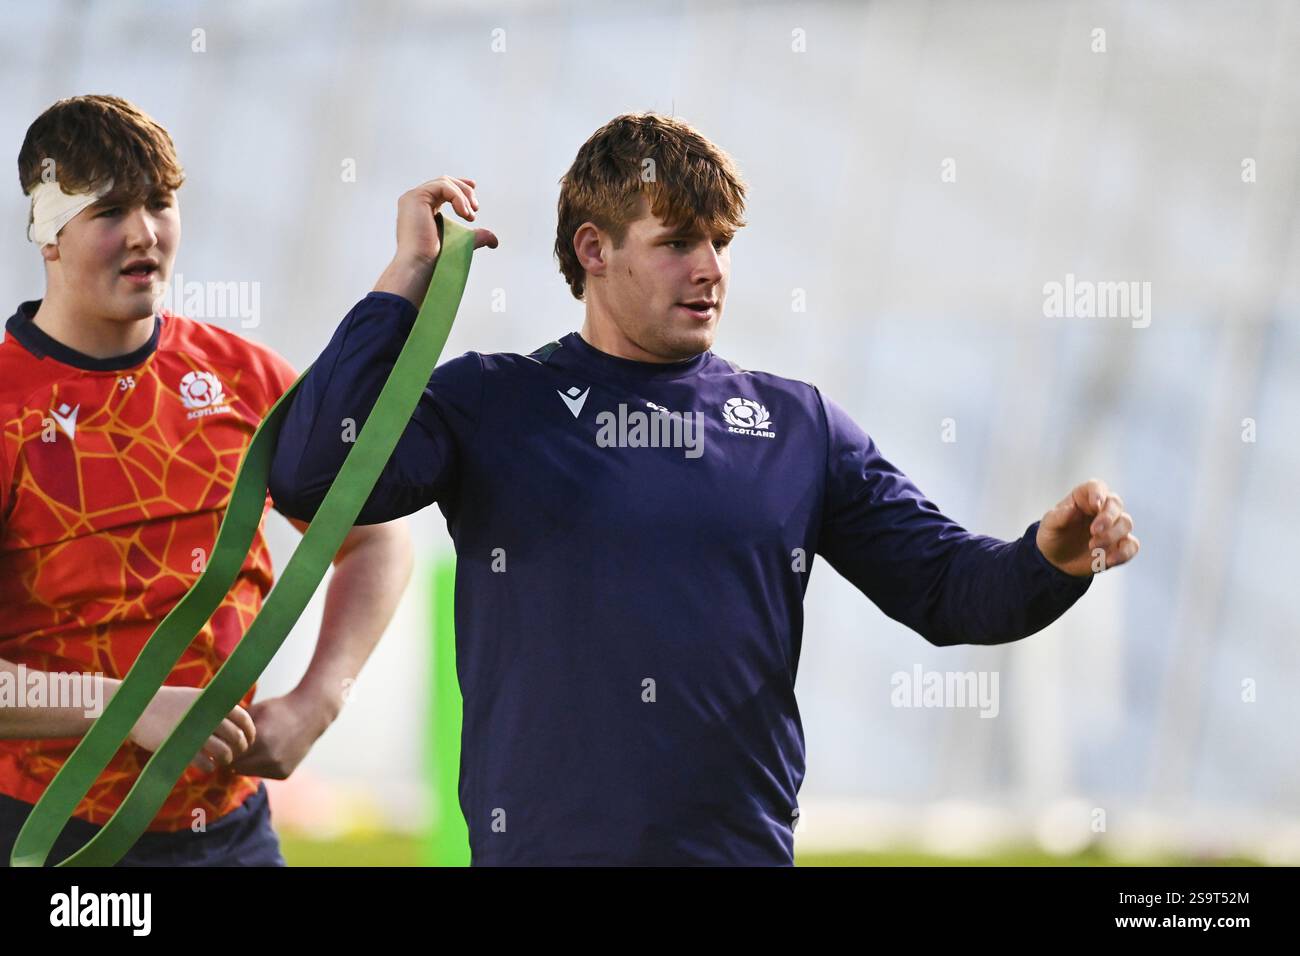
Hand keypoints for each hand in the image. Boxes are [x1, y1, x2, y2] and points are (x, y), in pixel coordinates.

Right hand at [128, 685, 255, 774]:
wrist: (138, 708)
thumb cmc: (168, 704)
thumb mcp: (196, 697)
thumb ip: (216, 706)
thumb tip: (238, 718)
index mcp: (213, 702)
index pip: (243, 718)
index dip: (250, 732)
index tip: (248, 740)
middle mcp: (208, 715)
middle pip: (236, 737)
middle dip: (240, 749)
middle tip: (235, 754)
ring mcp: (195, 732)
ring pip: (224, 752)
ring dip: (226, 759)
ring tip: (223, 761)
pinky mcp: (182, 747)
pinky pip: (205, 764)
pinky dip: (210, 767)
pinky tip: (207, 767)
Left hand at [228, 690, 329, 779]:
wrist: (312, 714)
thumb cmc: (280, 708)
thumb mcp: (255, 711)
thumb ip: (235, 725)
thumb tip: (212, 731)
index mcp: (260, 741)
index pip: (228, 755)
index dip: (223, 750)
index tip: (221, 743)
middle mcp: (269, 758)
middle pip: (235, 767)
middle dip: (232, 758)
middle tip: (233, 747)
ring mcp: (278, 768)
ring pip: (248, 772)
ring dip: (245, 763)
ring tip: (251, 748)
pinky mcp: (284, 774)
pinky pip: (262, 773)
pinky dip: (260, 766)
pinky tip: (267, 752)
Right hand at [394, 175, 497, 267]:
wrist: (420, 266)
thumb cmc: (434, 260)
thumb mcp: (459, 242)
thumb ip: (474, 237)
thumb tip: (494, 241)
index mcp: (422, 208)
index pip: (441, 188)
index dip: (459, 186)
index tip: (474, 188)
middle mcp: (415, 201)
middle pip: (444, 182)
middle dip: (465, 191)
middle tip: (476, 208)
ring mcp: (413, 198)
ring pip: (445, 183)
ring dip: (463, 196)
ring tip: (470, 216)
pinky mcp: (415, 197)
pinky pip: (442, 186)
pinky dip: (457, 197)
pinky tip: (464, 214)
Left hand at [1036, 478, 1139, 577]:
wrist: (1057, 561)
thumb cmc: (1053, 536)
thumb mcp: (1049, 526)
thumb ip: (1059, 517)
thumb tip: (1072, 509)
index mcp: (1084, 498)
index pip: (1096, 487)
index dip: (1098, 493)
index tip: (1095, 505)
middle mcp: (1102, 509)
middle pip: (1115, 503)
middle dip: (1108, 517)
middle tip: (1094, 531)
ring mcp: (1113, 527)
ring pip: (1126, 523)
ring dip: (1112, 535)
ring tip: (1092, 546)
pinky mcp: (1120, 545)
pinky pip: (1132, 546)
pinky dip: (1123, 553)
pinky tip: (1108, 560)